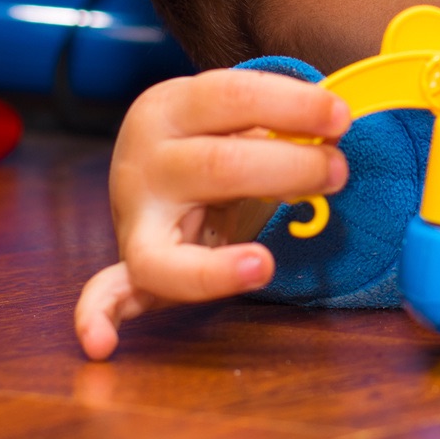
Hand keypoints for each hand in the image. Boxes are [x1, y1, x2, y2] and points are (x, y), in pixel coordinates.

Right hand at [73, 69, 350, 359]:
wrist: (156, 161)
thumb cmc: (220, 136)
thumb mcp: (240, 115)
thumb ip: (281, 121)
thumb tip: (335, 127)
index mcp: (170, 108)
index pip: (233, 96)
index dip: (293, 106)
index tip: (341, 118)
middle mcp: (146, 160)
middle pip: (217, 166)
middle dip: (289, 170)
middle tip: (337, 173)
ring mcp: (134, 215)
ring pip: (171, 247)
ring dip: (225, 266)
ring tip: (265, 265)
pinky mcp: (132, 262)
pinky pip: (106, 293)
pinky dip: (98, 316)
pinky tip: (102, 342)